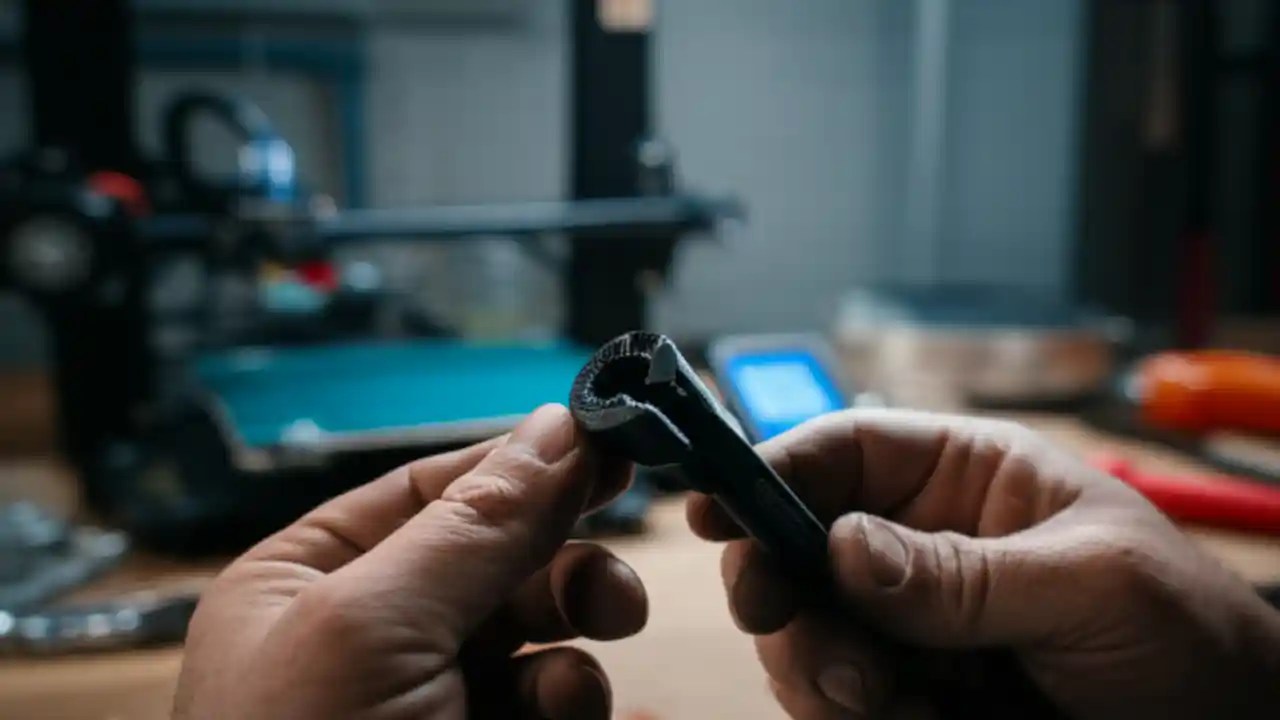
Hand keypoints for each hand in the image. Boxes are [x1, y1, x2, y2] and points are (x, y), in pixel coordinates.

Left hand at [175, 405, 645, 719]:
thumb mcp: (375, 630)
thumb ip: (476, 525)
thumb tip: (560, 427)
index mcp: (308, 585)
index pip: (433, 491)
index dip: (523, 466)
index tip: (610, 445)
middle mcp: (369, 642)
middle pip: (501, 565)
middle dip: (563, 575)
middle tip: (612, 596)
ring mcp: (428, 712)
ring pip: (541, 645)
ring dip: (575, 665)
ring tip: (567, 703)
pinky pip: (557, 716)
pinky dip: (586, 717)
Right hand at [688, 410, 1279, 718]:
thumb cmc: (1192, 637)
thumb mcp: (1094, 587)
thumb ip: (966, 571)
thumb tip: (844, 545)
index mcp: (968, 478)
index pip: (844, 450)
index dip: (772, 470)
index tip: (717, 511)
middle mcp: (922, 543)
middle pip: (798, 548)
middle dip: (788, 598)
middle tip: (819, 651)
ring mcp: (909, 622)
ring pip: (803, 631)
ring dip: (819, 671)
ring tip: (887, 705)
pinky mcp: (907, 692)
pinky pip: (833, 697)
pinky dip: (844, 716)